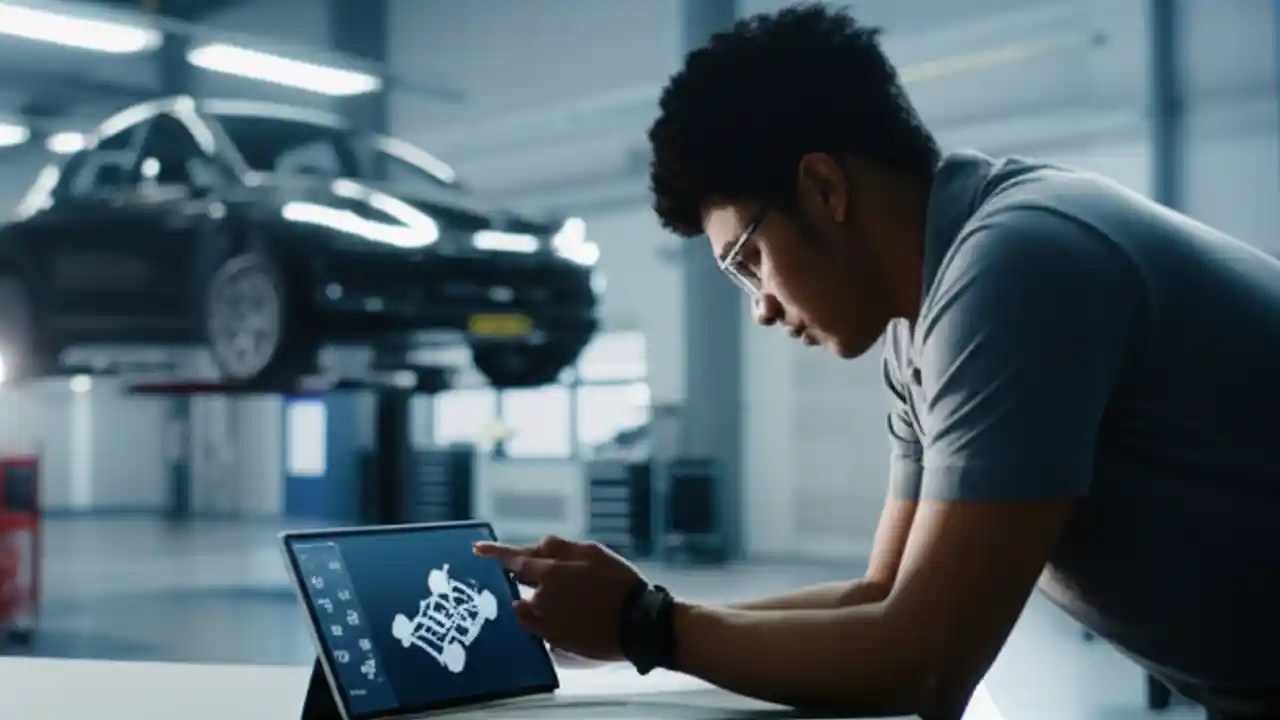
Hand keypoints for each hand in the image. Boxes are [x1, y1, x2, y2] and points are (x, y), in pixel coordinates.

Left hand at [474, 535, 642, 660]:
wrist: (638, 624)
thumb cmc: (620, 584)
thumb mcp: (594, 553)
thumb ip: (561, 547)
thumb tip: (538, 544)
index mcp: (551, 573)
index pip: (515, 561)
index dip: (495, 553)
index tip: (477, 549)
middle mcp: (542, 599)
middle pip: (524, 584)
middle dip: (534, 578)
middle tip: (563, 579)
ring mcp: (547, 623)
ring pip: (528, 607)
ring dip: (536, 600)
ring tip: (568, 600)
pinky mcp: (555, 641)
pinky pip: (537, 627)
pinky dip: (543, 618)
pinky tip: (567, 616)